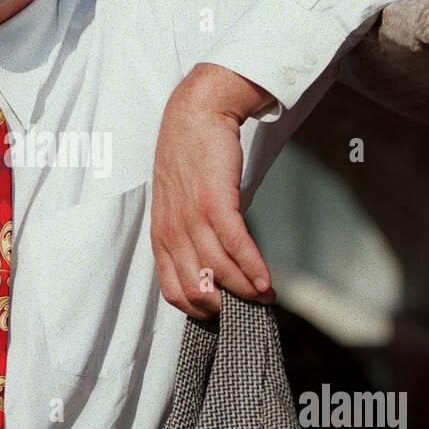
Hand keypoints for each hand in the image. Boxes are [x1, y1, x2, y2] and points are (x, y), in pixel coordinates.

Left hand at [150, 65, 275, 316]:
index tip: (223, 313)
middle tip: (250, 311)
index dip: (199, 310)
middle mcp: (172, 231)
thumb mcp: (176, 203)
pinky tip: (267, 281)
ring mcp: (192, 218)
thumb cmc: (190, 158)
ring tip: (266, 296)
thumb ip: (187, 235)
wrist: (197, 114)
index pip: (173, 290)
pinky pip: (236, 246)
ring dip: (246, 290)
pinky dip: (253, 268)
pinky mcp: (215, 202)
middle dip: (226, 306)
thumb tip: (213, 265)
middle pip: (197, 288)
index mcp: (161, 235)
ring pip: (218, 270)